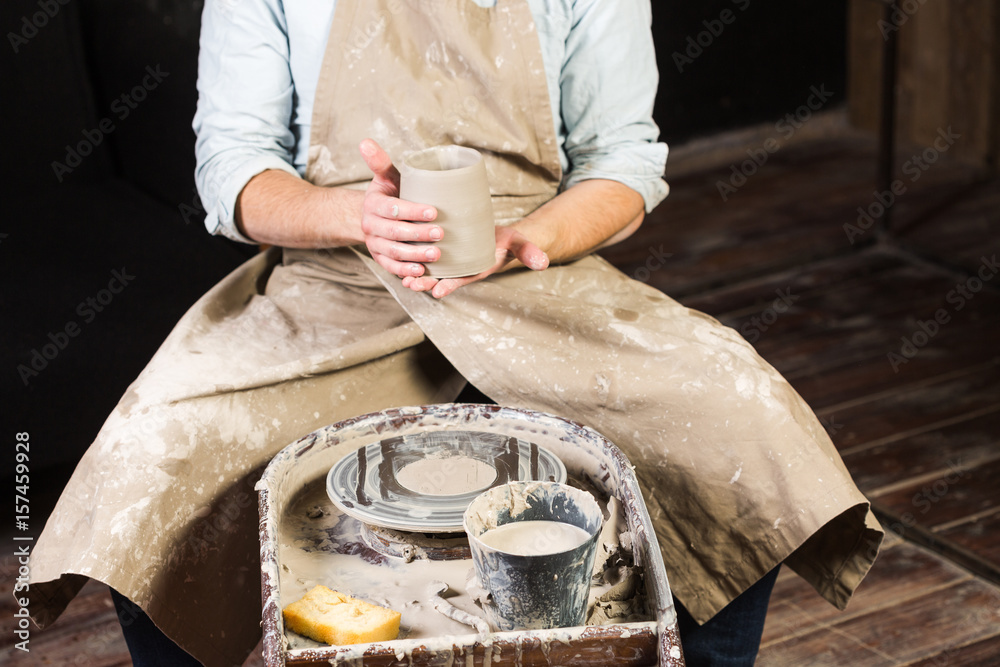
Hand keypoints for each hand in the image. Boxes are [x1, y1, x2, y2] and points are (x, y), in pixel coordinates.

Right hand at [359, 139, 443, 278]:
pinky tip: (422, 271)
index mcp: (373, 204)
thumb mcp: (386, 177)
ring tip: (437, 254)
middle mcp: (371, 226)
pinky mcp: (380, 259)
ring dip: (415, 255)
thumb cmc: (391, 193)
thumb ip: (380, 161)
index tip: (434, 212)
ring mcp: (375, 244)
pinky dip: (405, 270)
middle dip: (418, 234)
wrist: (376, 216)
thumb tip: (365, 141)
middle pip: (395, 232)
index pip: (393, 209)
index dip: (412, 211)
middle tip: (441, 234)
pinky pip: (391, 267)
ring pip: (394, 252)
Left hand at [401, 225, 548, 297]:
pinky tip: (399, 260)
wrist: (497, 236)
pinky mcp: (441, 252)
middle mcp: (459, 269)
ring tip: (403, 279)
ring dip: (416, 276)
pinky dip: (414, 262)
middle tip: (412, 284)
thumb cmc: (506, 241)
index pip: (461, 280)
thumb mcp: (518, 243)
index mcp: (475, 269)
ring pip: (430, 272)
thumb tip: (543, 264)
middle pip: (441, 278)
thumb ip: (529, 251)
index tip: (438, 290)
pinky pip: (426, 260)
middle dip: (426, 283)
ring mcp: (450, 263)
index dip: (450, 285)